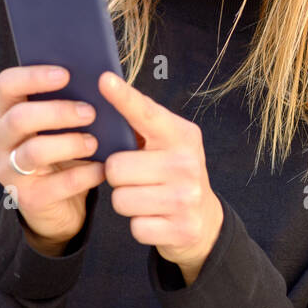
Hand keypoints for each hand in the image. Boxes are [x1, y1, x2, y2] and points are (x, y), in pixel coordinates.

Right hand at [0, 65, 105, 254]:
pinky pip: (56, 185)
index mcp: (7, 112)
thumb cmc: (66, 149)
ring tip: (95, 142)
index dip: (33, 76)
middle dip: (58, 112)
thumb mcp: (64, 124)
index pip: (6, 84)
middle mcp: (0, 140)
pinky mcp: (27, 199)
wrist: (62, 203)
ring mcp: (9, 171)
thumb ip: (74, 100)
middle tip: (91, 112)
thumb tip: (104, 78)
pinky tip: (102, 168)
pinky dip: (84, 175)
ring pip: (34, 151)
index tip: (66, 74)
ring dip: (69, 143)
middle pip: (19, 118)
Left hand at [97, 71, 223, 277]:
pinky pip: (134, 226)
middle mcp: (187, 163)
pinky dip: (139, 224)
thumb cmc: (173, 173)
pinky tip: (155, 217)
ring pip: (121, 199)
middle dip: (118, 176)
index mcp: (181, 135)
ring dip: (126, 201)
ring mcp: (186, 197)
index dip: (123, 97)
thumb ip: (141, 126)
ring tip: (146, 197)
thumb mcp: (167, 144)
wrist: (204, 219)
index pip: (145, 113)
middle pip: (117, 167)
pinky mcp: (181, 228)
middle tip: (137, 177)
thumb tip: (105, 93)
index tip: (103, 80)